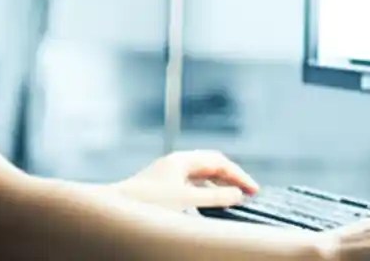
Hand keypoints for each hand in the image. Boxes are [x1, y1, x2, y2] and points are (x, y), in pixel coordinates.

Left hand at [110, 149, 258, 210]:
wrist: (116, 209)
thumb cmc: (147, 202)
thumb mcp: (186, 199)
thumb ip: (213, 196)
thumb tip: (237, 194)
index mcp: (181, 160)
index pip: (218, 161)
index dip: (238, 174)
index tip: (253, 190)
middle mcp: (175, 164)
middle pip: (211, 164)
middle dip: (231, 176)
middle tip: (249, 191)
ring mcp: (168, 175)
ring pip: (201, 175)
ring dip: (219, 184)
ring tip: (235, 198)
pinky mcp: (163, 187)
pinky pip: (192, 185)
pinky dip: (207, 191)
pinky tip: (211, 202)